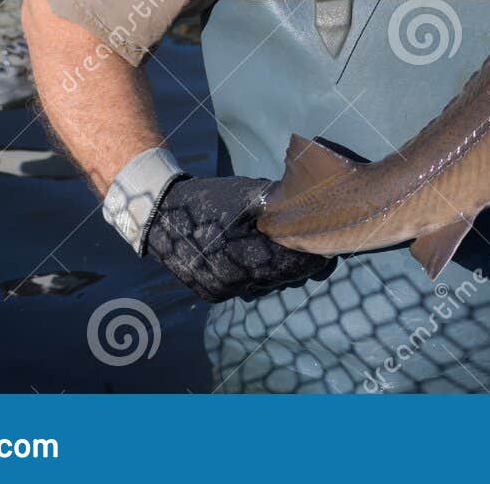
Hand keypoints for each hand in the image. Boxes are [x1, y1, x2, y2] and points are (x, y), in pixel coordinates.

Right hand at [144, 175, 333, 302]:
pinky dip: (257, 277)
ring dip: (280, 272)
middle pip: (286, 278)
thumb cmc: (213, 200)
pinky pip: (247, 289)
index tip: (328, 246)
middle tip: (310, 249)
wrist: (161, 216)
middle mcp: (239, 279)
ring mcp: (225, 290)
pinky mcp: (213, 294)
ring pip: (268, 285)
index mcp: (252, 254)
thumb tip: (319, 206)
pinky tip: (258, 261)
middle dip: (301, 265)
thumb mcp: (252, 193)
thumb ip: (285, 203)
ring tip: (284, 253)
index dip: (317, 254)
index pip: (299, 264)